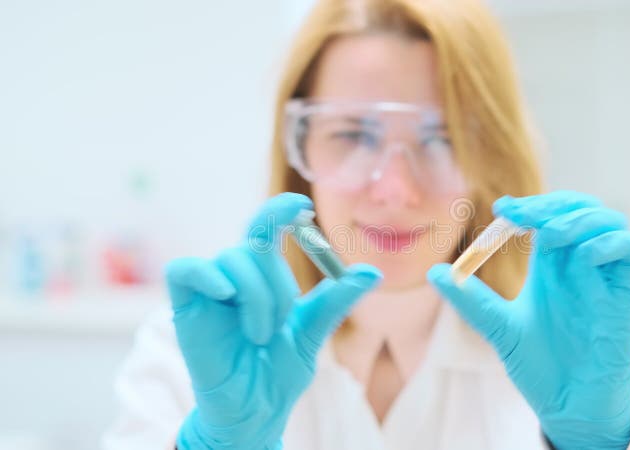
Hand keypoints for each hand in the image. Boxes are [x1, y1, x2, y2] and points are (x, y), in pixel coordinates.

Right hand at [166, 192, 381, 449]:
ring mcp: (210, 291)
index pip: (268, 226)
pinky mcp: (186, 307)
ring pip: (231, 258)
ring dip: (256, 294)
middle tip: (283, 321)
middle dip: (278, 279)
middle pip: (254, 243)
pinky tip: (226, 294)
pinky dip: (206, 274)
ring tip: (261, 334)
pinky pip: (185, 270)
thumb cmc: (278, 372)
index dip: (282, 209)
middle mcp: (235, 277)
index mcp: (264, 276)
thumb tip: (372, 272)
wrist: (256, 411)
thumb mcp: (313, 332)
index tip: (304, 206)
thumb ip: (336, 300)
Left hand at [428, 191, 629, 448]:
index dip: (529, 206)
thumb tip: (434, 273)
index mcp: (551, 265)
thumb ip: (472, 300)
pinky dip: (610, 242)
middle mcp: (579, 264)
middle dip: (553, 203)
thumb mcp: (499, 328)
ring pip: (609, 220)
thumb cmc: (540, 366)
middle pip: (579, 208)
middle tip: (524, 215)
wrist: (567, 404)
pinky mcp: (629, 293)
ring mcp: (605, 276)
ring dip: (580, 218)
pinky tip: (583, 257)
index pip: (548, 216)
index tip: (502, 210)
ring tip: (550, 234)